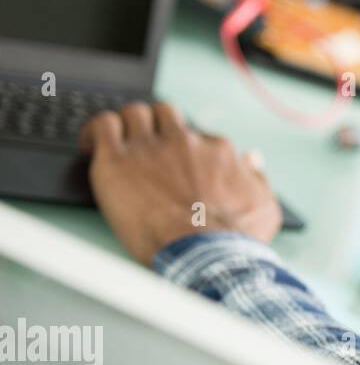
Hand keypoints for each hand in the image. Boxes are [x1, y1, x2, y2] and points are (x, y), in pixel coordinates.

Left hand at [79, 101, 280, 264]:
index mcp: (215, 150)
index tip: (177, 166)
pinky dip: (94, 130)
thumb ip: (258, 177)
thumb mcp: (264, 205)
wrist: (206, 252)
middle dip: (155, 123)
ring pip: (134, 113)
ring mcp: (150, 148)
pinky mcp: (118, 160)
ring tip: (117, 143)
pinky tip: (91, 145)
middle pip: (164, 112)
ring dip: (126, 125)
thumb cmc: (235, 237)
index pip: (198, 135)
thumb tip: (252, 157)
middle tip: (145, 144)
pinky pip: (102, 125)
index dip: (186, 150)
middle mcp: (183, 141)